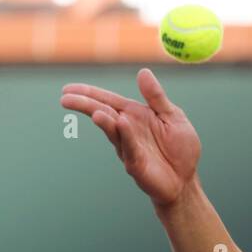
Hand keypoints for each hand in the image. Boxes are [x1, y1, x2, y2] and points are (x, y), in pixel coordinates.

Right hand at [60, 68, 200, 206]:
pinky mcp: (135, 163)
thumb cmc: (180, 149)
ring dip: (103, 120)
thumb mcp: (173, 117)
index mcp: (133, 114)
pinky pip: (129, 147)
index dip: (88, 93)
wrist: (185, 180)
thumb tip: (143, 72)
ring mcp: (128, 147)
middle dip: (84, 105)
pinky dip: (126, 135)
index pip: (107, 100)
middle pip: (102, 113)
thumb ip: (157, 97)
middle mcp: (126, 129)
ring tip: (95, 113)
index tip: (68, 88)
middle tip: (65, 98)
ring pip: (113, 130)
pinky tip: (121, 124)